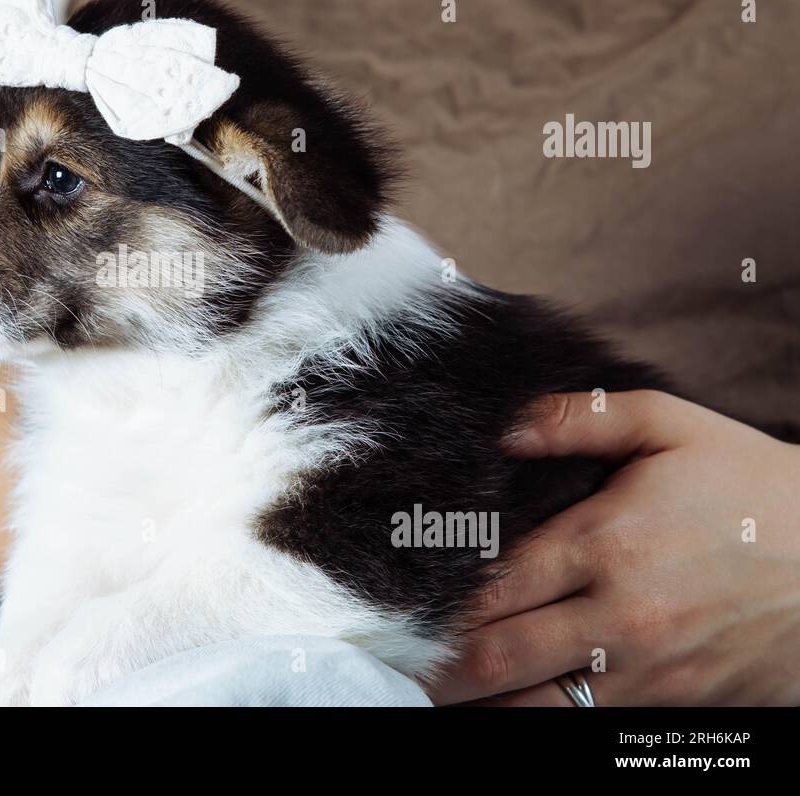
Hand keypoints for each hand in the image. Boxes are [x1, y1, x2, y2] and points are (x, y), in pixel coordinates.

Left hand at [429, 390, 799, 705]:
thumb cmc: (753, 487)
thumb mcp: (672, 427)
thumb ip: (578, 419)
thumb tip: (498, 425)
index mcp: (606, 542)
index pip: (491, 585)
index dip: (434, 601)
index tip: (397, 605)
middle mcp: (618, 617)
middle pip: (497, 657)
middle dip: (437, 667)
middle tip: (396, 664)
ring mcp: (647, 673)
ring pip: (536, 709)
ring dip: (480, 705)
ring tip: (436, 694)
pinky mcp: (675, 709)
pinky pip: (588, 730)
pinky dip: (541, 722)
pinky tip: (508, 707)